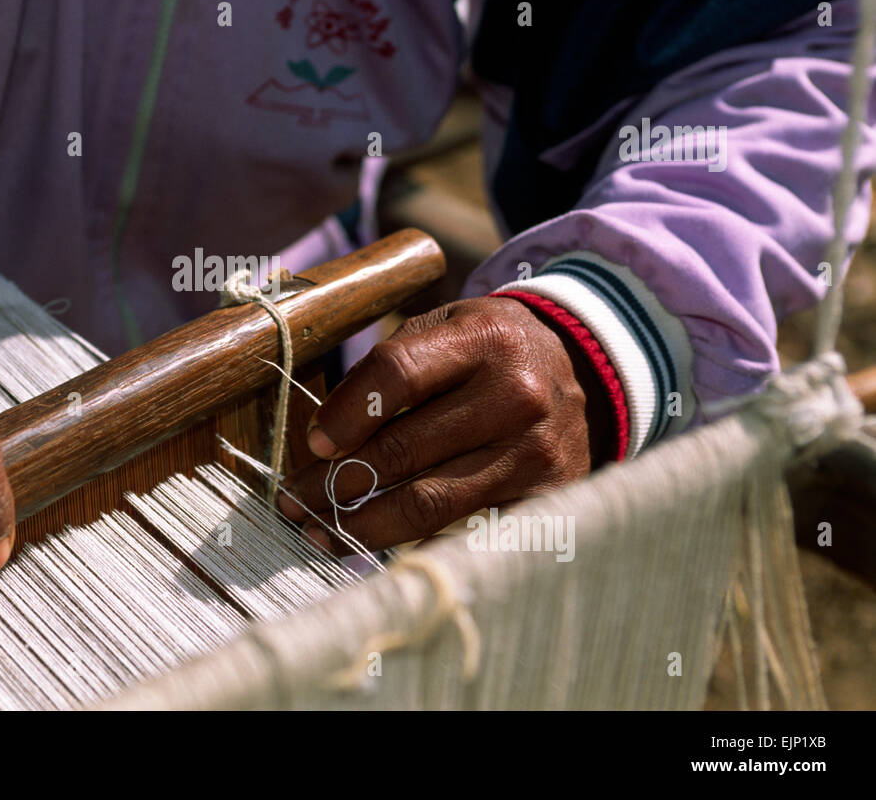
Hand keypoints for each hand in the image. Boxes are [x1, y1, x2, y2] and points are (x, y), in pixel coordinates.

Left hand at [279, 296, 610, 552]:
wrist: (581, 369)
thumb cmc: (489, 350)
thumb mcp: (446, 326)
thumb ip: (388, 367)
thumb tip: (323, 439)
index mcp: (483, 339)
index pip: (397, 375)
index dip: (345, 414)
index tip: (312, 445)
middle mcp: (517, 395)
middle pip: (404, 448)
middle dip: (335, 481)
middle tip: (295, 499)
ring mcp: (536, 453)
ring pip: (428, 502)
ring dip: (362, 524)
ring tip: (319, 529)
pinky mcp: (548, 499)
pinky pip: (465, 534)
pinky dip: (414, 546)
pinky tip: (375, 550)